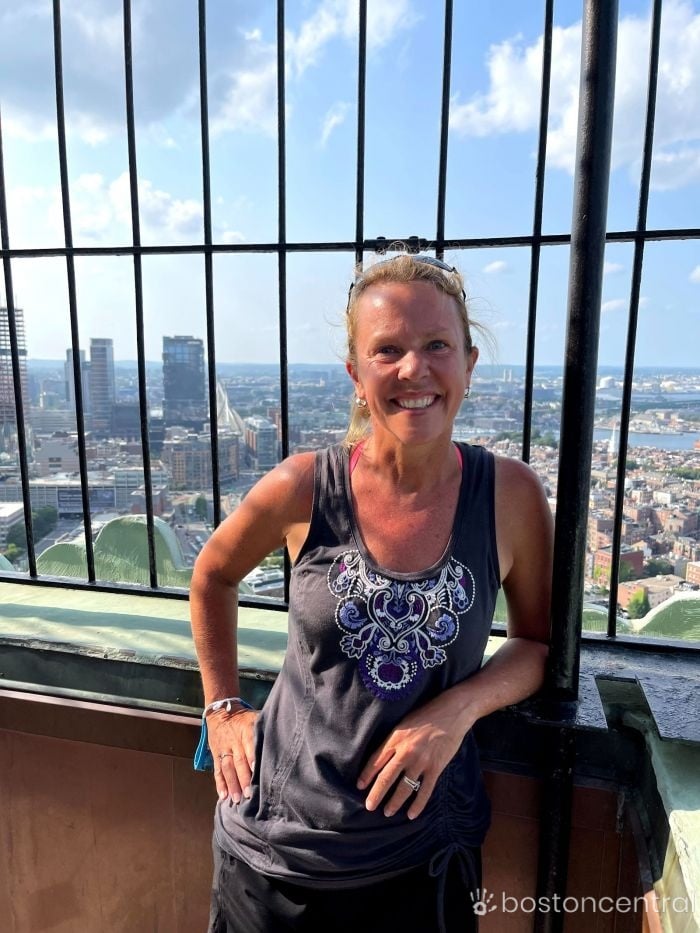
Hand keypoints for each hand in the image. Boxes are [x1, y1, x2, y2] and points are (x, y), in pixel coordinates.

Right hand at [207, 708, 257, 803]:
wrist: (220, 713)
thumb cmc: (244, 718)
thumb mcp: (255, 717)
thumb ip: (265, 728)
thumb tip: (285, 736)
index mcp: (245, 729)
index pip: (249, 744)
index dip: (252, 758)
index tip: (257, 770)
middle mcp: (233, 741)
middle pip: (238, 761)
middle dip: (243, 778)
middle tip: (248, 794)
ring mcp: (224, 749)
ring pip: (227, 768)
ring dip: (231, 784)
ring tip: (236, 799)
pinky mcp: (216, 755)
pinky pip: (217, 770)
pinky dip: (220, 784)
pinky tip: (223, 796)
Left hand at [357, 696, 470, 819]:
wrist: (452, 711)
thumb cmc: (427, 714)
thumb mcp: (404, 722)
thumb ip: (395, 740)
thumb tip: (383, 757)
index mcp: (396, 738)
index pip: (376, 760)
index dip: (366, 775)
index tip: (359, 786)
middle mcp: (406, 751)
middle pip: (386, 777)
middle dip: (376, 794)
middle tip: (369, 806)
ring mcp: (421, 761)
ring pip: (404, 787)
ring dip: (394, 802)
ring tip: (387, 812)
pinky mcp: (436, 767)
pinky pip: (425, 791)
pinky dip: (418, 804)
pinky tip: (411, 814)